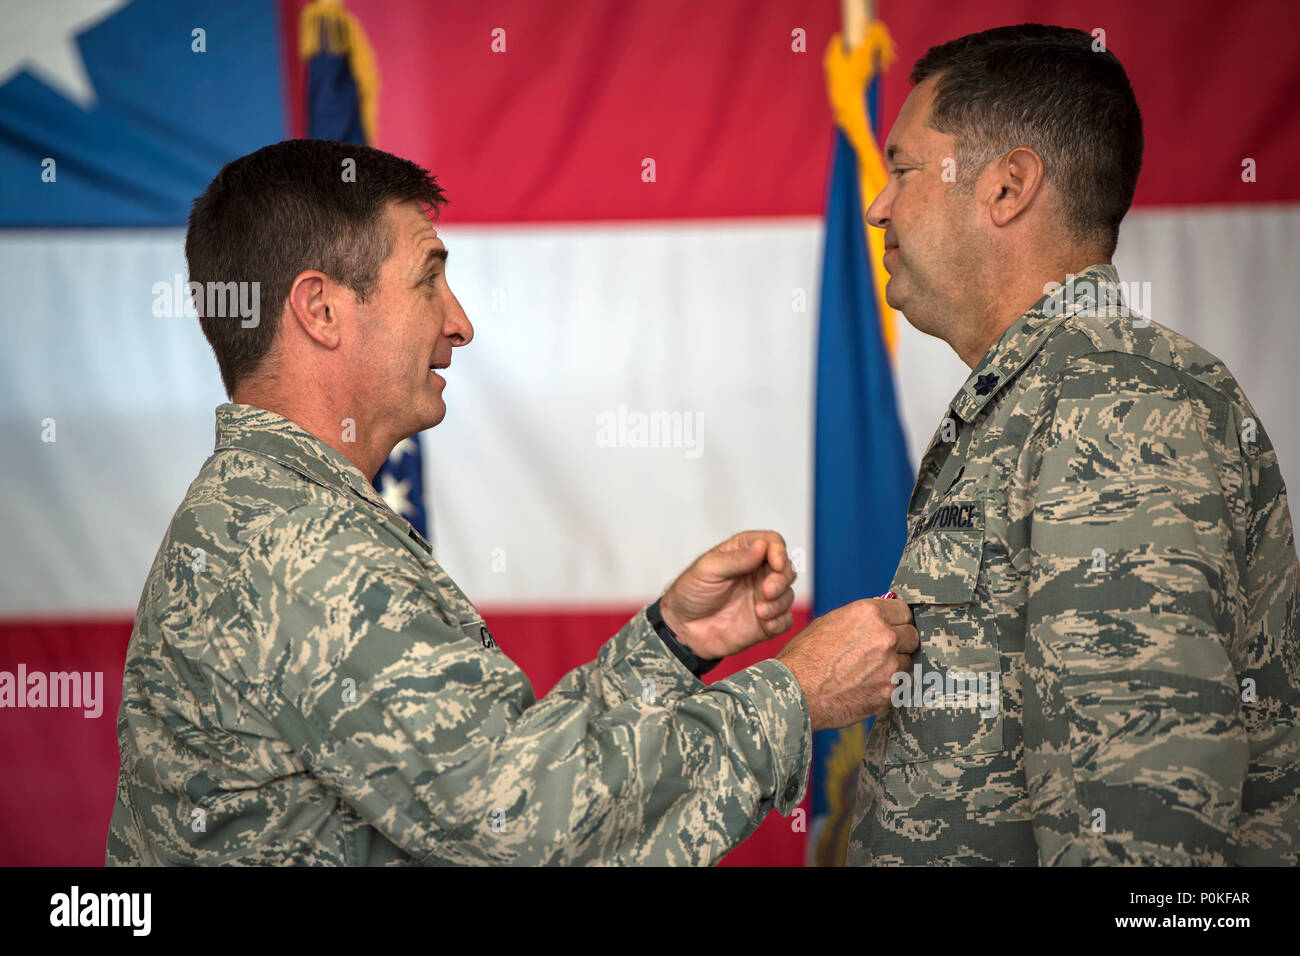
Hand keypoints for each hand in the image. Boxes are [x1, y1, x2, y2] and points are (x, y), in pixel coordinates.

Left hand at [658, 530, 796, 659]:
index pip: (773, 542)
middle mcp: (758, 573)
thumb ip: (736, 559)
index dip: (779, 551)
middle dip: (781, 579)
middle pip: (786, 568)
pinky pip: (785, 620)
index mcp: (744, 553)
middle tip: (767, 590)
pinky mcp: (765, 621)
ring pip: (788, 594)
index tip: (776, 564)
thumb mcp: (708, 569)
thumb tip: (763, 546)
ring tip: (759, 611)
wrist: (682, 628)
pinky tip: (765, 624)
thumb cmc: (691, 592)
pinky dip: (780, 621)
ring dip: (779, 602)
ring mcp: (763, 597)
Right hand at [776, 598, 918, 730]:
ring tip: (867, 671)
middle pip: (912, 636)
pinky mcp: (889, 692)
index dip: (897, 619)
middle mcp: (885, 637)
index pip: (904, 610)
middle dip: (900, 642)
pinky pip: (898, 685)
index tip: (894, 626)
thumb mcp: (829, 623)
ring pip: (907, 662)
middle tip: (881, 650)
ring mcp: (890, 666)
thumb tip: (879, 618)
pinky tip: (865, 686)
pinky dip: (886, 686)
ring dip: (894, 665)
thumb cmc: (804, 657)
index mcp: (869, 614)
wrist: (795, 692)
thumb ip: (860, 619)